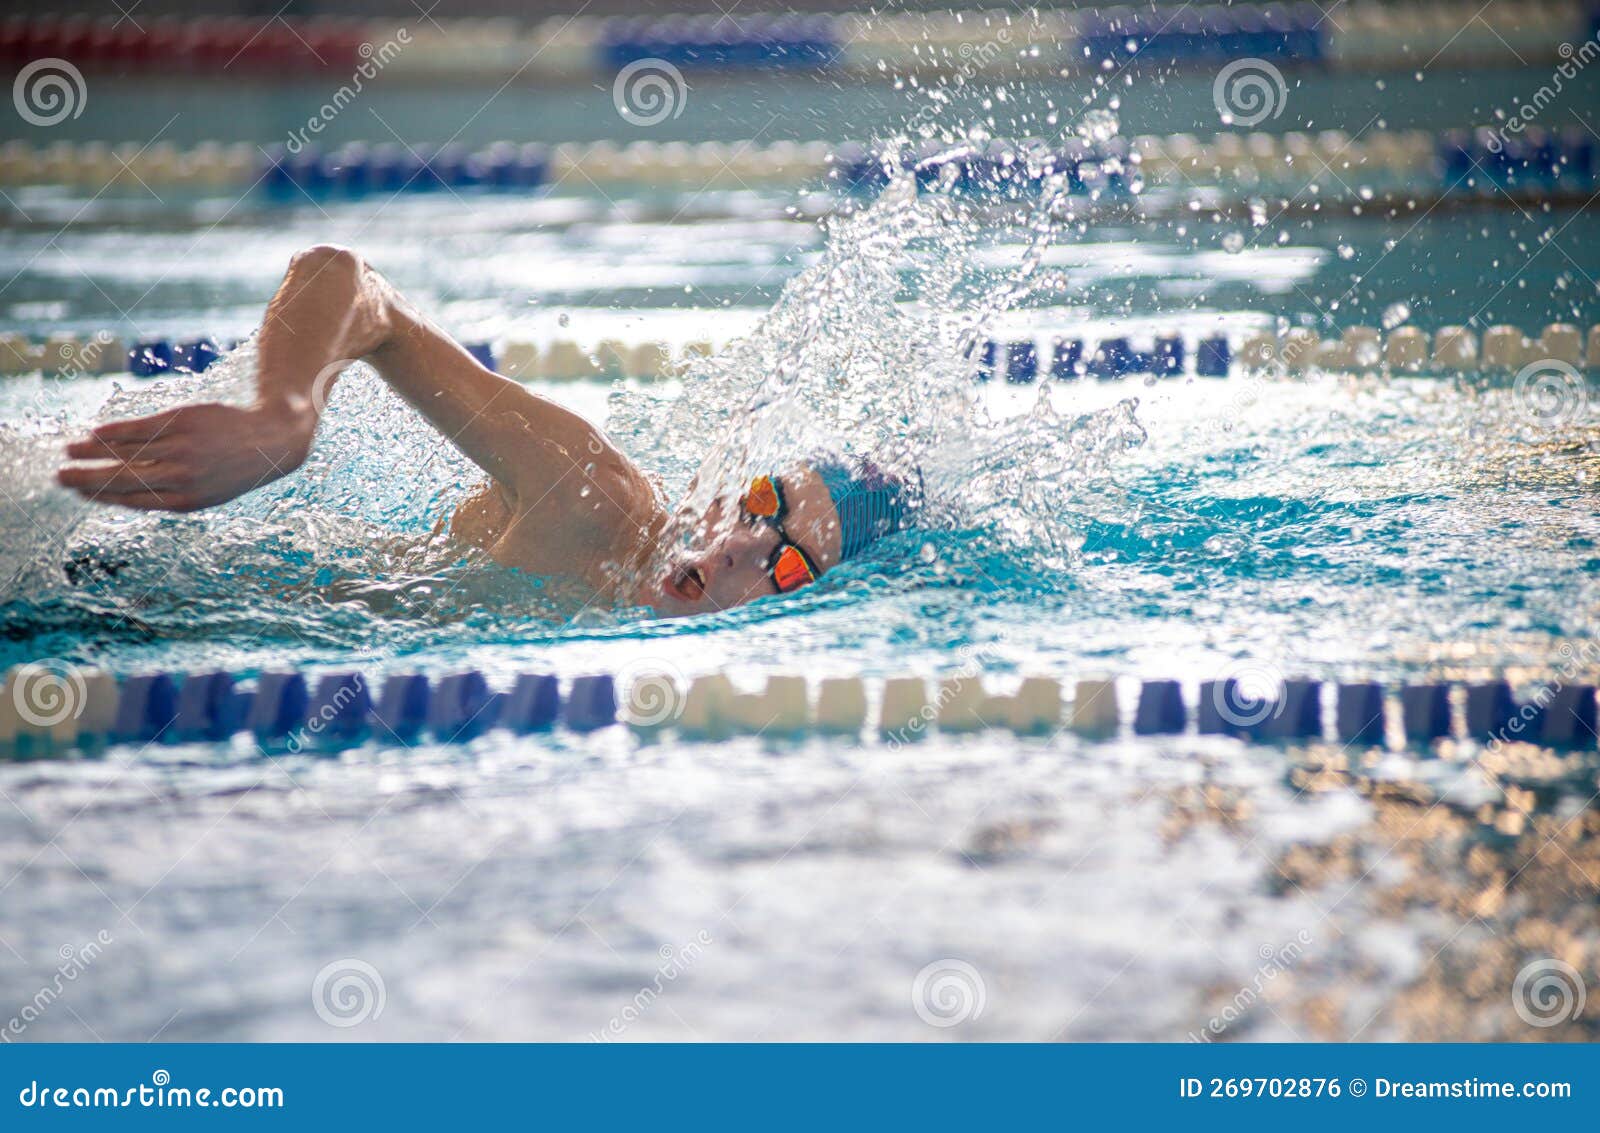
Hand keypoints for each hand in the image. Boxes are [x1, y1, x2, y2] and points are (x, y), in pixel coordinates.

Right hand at [58, 400, 315, 511]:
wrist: (270, 440)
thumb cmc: (233, 469)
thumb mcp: (206, 492)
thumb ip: (169, 494)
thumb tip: (126, 496)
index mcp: (186, 500)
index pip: (131, 500)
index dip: (101, 497)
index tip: (79, 492)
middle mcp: (181, 476)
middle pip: (122, 478)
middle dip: (86, 478)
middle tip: (59, 477)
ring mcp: (181, 447)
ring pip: (126, 452)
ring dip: (91, 452)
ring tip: (68, 451)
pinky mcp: (183, 421)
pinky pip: (140, 428)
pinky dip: (114, 432)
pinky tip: (95, 433)